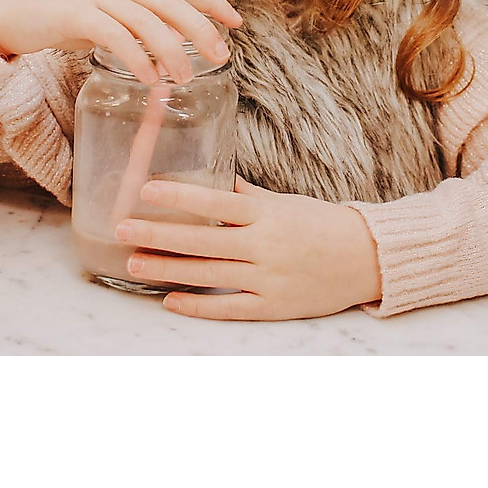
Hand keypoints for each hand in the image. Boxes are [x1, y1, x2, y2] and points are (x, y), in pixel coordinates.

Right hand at [0, 0, 241, 82]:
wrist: (10, 14)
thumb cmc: (61, 18)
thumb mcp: (107, 15)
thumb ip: (137, 24)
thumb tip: (172, 46)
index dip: (212, 2)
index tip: (236, 21)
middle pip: (171, 3)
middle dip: (202, 29)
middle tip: (222, 56)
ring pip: (147, 21)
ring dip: (172, 51)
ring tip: (185, 77)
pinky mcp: (76, 16)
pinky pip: (115, 36)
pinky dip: (136, 58)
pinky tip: (148, 77)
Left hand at [115, 176, 382, 320]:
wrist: (366, 259)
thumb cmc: (322, 224)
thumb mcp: (286, 202)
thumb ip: (248, 195)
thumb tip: (214, 179)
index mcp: (266, 214)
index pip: (214, 203)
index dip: (178, 196)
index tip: (145, 190)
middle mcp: (264, 246)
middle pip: (202, 240)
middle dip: (158, 234)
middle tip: (121, 229)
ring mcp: (267, 279)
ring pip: (208, 274)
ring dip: (167, 269)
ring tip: (133, 264)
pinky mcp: (274, 307)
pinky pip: (228, 309)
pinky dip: (198, 306)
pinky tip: (170, 300)